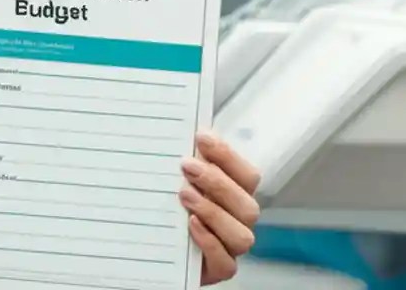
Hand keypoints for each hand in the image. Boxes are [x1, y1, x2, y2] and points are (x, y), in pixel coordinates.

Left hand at [180, 132, 261, 284]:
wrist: (158, 247)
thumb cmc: (172, 208)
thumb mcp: (177, 181)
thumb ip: (188, 164)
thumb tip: (182, 137)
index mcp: (236, 195)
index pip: (247, 175)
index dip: (227, 155)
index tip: (201, 137)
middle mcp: (239, 221)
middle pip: (247, 204)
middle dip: (217, 182)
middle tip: (186, 166)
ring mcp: (231, 247)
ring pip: (241, 235)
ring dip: (213, 212)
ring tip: (185, 196)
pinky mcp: (220, 269)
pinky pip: (226, 262)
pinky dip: (209, 241)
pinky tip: (191, 224)